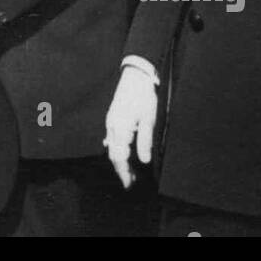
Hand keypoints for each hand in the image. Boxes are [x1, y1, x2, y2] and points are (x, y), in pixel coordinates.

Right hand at [105, 65, 157, 188]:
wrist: (135, 76)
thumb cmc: (144, 97)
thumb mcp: (149, 120)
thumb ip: (145, 141)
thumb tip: (144, 161)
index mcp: (120, 129)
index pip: (120, 158)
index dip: (124, 173)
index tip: (129, 185)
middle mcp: (112, 127)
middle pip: (113, 155)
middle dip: (121, 170)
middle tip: (130, 182)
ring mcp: (110, 121)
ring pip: (111, 147)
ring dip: (119, 160)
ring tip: (128, 171)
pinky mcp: (112, 117)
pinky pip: (111, 138)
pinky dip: (116, 149)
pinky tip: (121, 153)